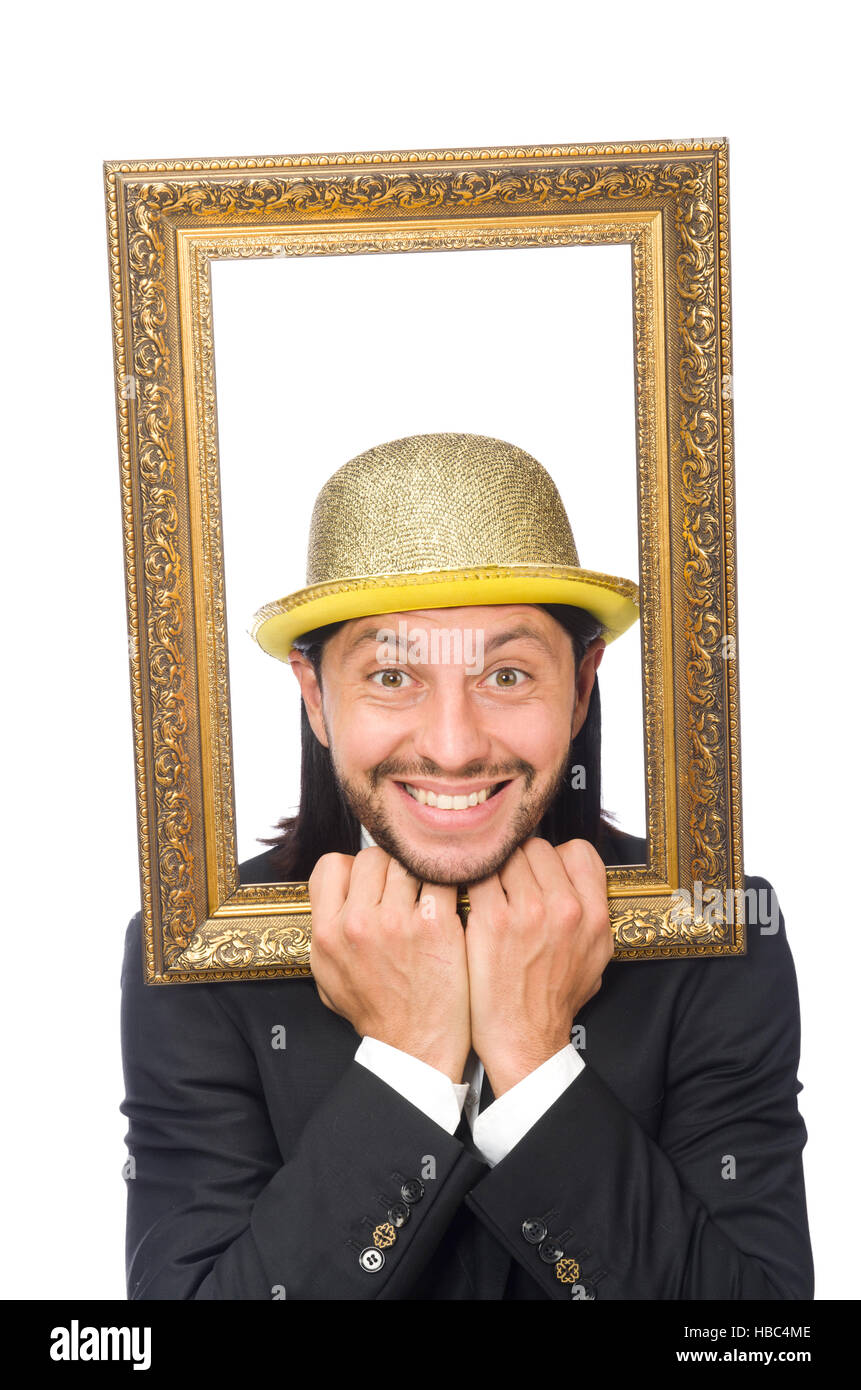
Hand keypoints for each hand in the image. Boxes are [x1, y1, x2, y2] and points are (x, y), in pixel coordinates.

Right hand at [308, 847, 470, 1082]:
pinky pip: (443, 878)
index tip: (372, 884)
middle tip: (407, 890)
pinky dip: (451, 882)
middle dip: (391, 869)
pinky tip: (455, 896)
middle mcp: (357, 923)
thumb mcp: (328, 978)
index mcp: (327, 932)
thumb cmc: (376, 1014)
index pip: (332, 864)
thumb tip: (331, 897)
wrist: (415, 1049)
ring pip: (407, 861)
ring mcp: (397, 922)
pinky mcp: (435, 925)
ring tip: (430, 892)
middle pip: (373, 857)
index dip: (353, 869)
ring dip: (421, 873)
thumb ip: (326, 933)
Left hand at [464, 837, 613, 1096]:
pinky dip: (466, 881)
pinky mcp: (490, 921)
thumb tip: (576, 882)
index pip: (578, 850)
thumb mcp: (594, 959)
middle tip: (505, 884)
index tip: (539, 872)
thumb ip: (590, 916)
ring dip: (491, 868)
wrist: (523, 1042)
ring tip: (484, 890)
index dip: (555, 858)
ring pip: (503, 855)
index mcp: (593, 916)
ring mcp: (526, 912)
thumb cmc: (554, 1003)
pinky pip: (475, 876)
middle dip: (518, 861)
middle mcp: (564, 908)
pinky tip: (463, 897)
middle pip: (536, 848)